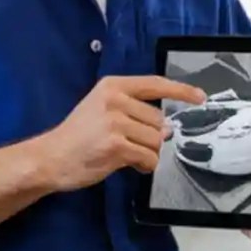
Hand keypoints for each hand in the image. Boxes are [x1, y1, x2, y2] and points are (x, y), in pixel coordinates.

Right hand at [39, 76, 205, 191]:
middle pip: (159, 120)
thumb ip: (133, 111)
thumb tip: (166, 128)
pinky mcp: (116, 145)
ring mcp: (115, 122)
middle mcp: (115, 100)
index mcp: (113, 86)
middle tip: (129, 144)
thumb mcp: (102, 109)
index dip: (181, 90)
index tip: (200, 97)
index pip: (155, 84)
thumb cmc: (77, 135)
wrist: (51, 157)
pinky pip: (148, 158)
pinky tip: (129, 165)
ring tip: (125, 155)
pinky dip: (145, 166)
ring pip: (155, 140)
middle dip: (152, 137)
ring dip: (147, 153)